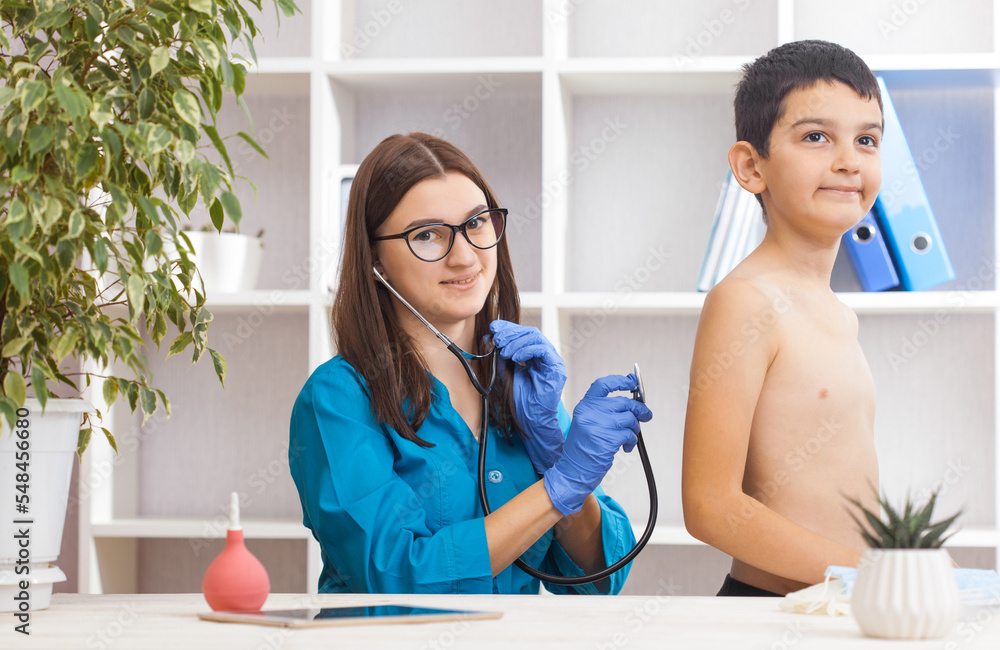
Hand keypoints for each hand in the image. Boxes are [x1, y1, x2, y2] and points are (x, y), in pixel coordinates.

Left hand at [490, 320, 566, 473]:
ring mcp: (552, 360)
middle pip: (529, 332)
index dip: (508, 328)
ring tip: (504, 351)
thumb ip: (499, 354)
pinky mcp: (556, 367)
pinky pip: (543, 349)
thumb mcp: (505, 370)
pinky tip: (515, 358)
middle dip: (511, 333)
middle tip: (497, 339)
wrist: (529, 416)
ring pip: (536, 337)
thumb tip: (488, 337)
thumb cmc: (519, 397)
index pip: (522, 333)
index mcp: (533, 354)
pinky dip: (527, 350)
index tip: (493, 327)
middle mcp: (544, 354)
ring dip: (516, 341)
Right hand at [543, 374, 651, 515]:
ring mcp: (598, 425)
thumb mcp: (589, 423)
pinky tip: (625, 447)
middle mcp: (590, 412)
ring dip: (634, 429)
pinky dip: (631, 441)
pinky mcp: (607, 439)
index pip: (603, 384)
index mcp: (585, 406)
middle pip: (623, 402)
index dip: (621, 381)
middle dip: (639, 409)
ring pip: (629, 419)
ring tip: (628, 438)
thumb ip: (606, 411)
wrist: (573, 470)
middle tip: (646, 415)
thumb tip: (633, 404)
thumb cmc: (583, 449)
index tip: (633, 381)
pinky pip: (629, 434)